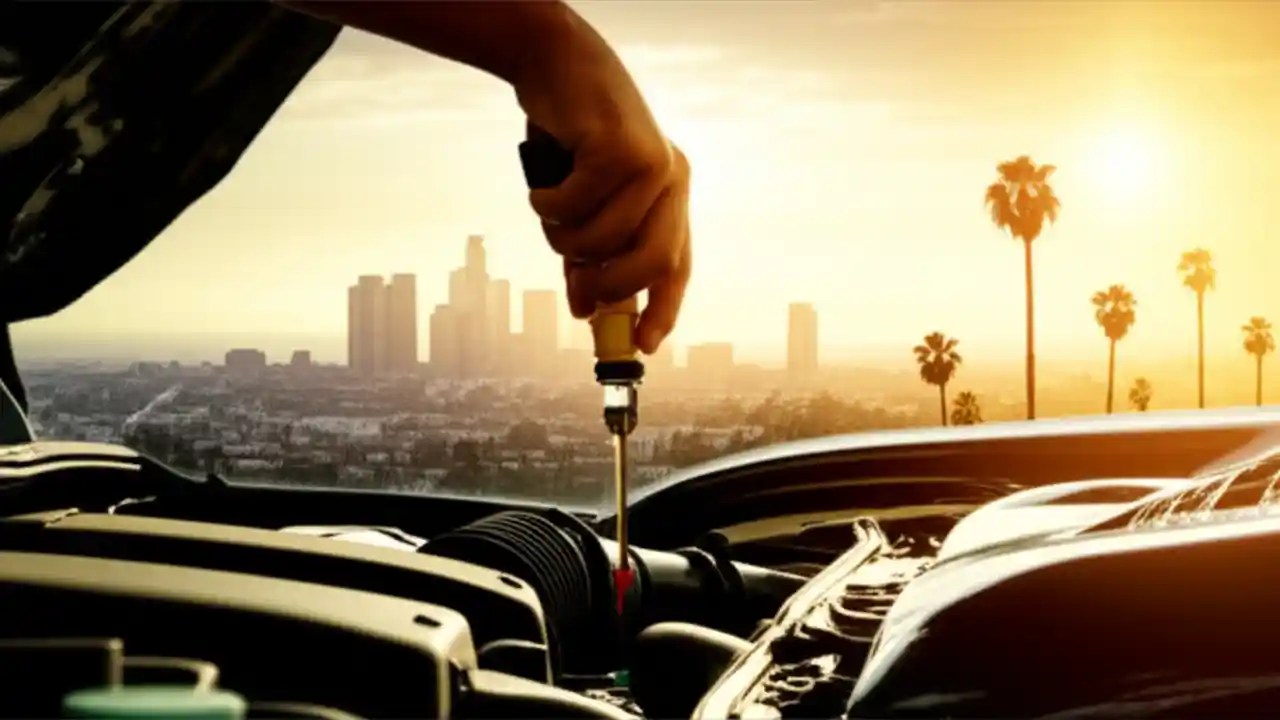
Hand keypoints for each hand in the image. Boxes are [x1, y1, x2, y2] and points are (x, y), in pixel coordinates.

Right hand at [514, 19, 690, 354]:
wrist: (554, 63)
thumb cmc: (570, 136)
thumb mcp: (584, 202)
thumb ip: (589, 254)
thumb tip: (584, 309)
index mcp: (671, 194)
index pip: (678, 264)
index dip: (663, 308)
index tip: (644, 346)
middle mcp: (670, 179)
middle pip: (651, 262)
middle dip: (611, 286)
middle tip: (579, 292)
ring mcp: (650, 162)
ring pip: (603, 239)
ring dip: (563, 238)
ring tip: (548, 208)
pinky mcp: (619, 148)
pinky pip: (576, 206)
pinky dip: (548, 204)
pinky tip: (541, 183)